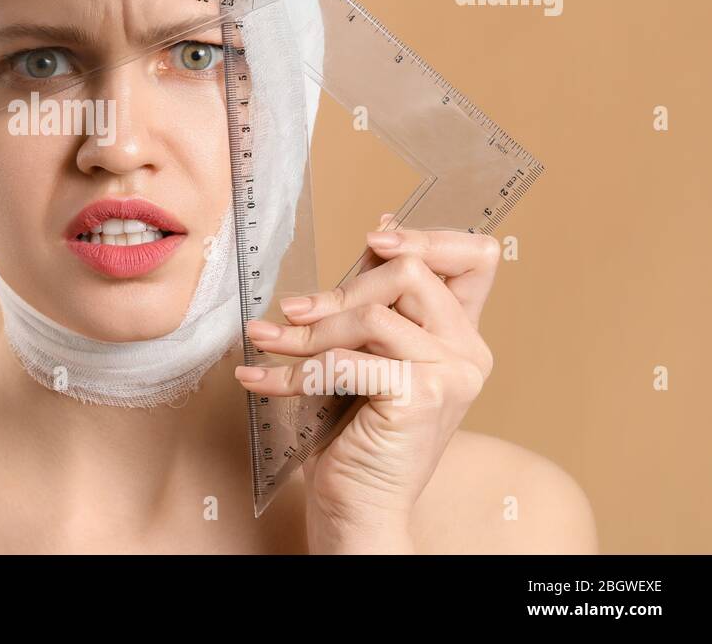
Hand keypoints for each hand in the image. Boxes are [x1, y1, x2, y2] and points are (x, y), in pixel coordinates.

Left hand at [234, 215, 499, 552]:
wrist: (359, 510)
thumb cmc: (356, 434)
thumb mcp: (367, 353)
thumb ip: (378, 299)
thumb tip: (379, 230)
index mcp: (462, 335)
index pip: (476, 257)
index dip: (429, 236)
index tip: (374, 239)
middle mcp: (468, 351)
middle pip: (409, 272)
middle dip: (339, 289)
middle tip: (292, 312)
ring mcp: (451, 374)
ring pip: (372, 313)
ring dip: (308, 331)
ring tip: (269, 344)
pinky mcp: (421, 396)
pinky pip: (346, 360)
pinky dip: (294, 370)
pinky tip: (261, 379)